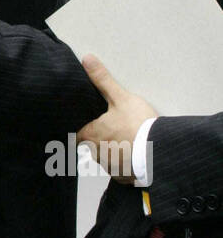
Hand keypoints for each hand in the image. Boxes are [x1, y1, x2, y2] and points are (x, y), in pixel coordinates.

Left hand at [76, 55, 156, 182]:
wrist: (161, 152)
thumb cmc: (139, 126)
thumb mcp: (120, 97)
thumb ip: (102, 80)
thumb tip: (87, 61)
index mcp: (91, 135)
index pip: (76, 133)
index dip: (81, 127)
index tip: (88, 123)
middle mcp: (96, 153)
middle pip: (90, 146)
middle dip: (98, 139)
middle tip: (110, 129)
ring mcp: (110, 167)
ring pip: (104, 158)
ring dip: (111, 151)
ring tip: (124, 140)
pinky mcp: (124, 176)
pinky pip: (119, 169)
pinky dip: (124, 162)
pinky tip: (133, 154)